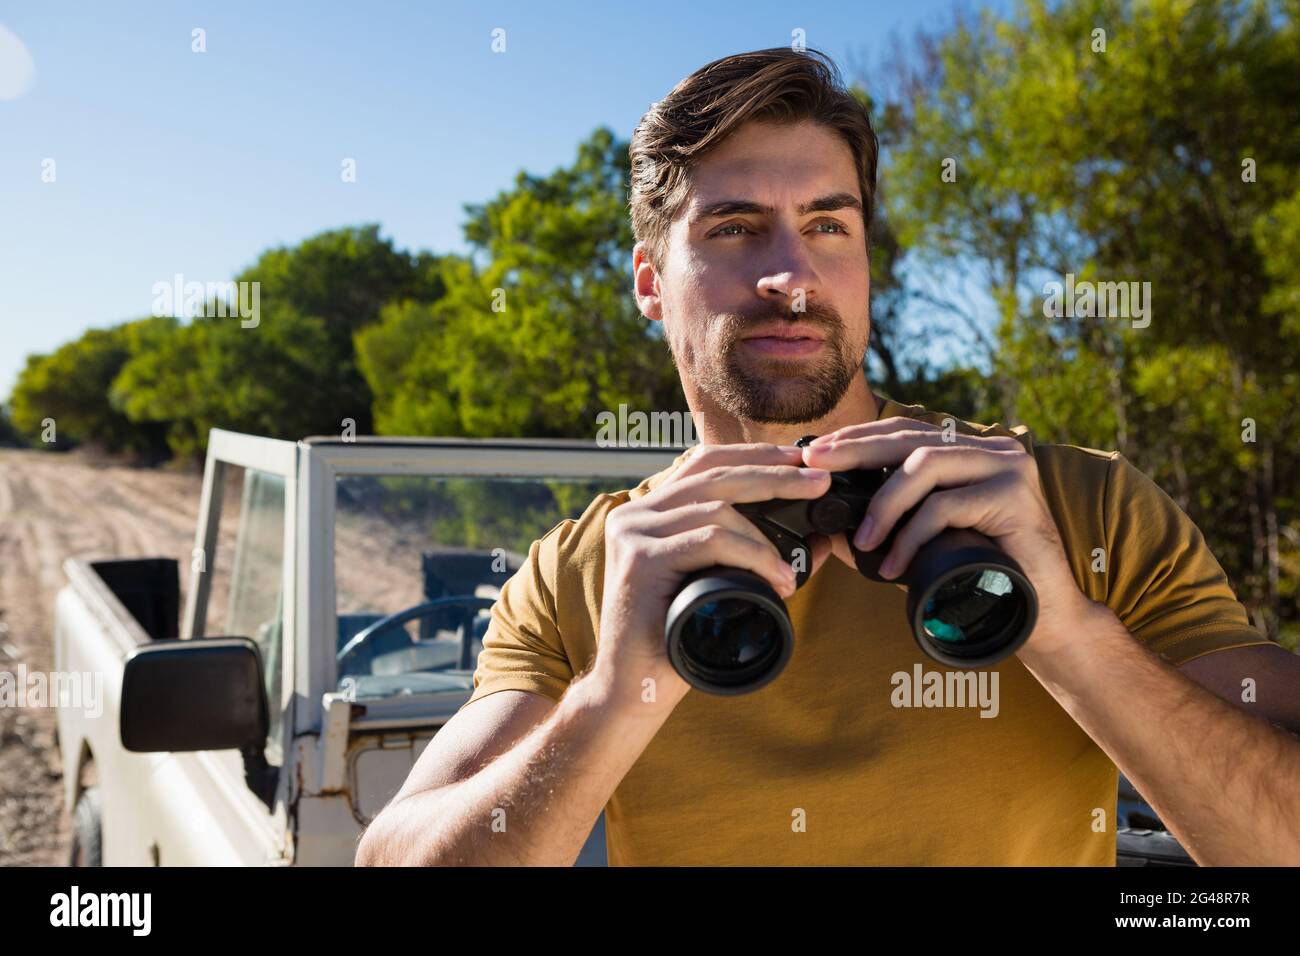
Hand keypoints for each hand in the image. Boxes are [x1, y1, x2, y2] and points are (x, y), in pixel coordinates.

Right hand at [594, 443, 835, 709]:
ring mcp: (633, 534)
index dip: (753, 455)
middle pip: (714, 475)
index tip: (800, 458)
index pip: (704, 462)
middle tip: (820, 481)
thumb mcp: (723, 586)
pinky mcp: (639, 560)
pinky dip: (751, 556)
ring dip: (765, 539)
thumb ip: (760, 556)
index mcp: (649, 511)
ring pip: (715, 510)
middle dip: (774, 475)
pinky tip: (775, 577)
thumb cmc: (678, 639)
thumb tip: (819, 542)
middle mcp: (634, 514)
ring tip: (791, 572)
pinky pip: (709, 542)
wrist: (634, 687)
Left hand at [799, 417, 1089, 656]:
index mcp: (972, 452)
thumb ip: (884, 532)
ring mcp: (1008, 468)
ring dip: (884, 503)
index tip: (816, 452)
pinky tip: (895, 565)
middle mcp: (993, 450)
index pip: (907, 431)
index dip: (859, 437)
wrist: (1042, 616)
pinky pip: (946, 506)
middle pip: (911, 440)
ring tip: (862, 540)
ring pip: (926, 466)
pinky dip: (912, 536)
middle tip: (816, 468)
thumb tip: (829, 531)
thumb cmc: (982, 578)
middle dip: (855, 452)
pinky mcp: (1015, 496)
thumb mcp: (924, 547)